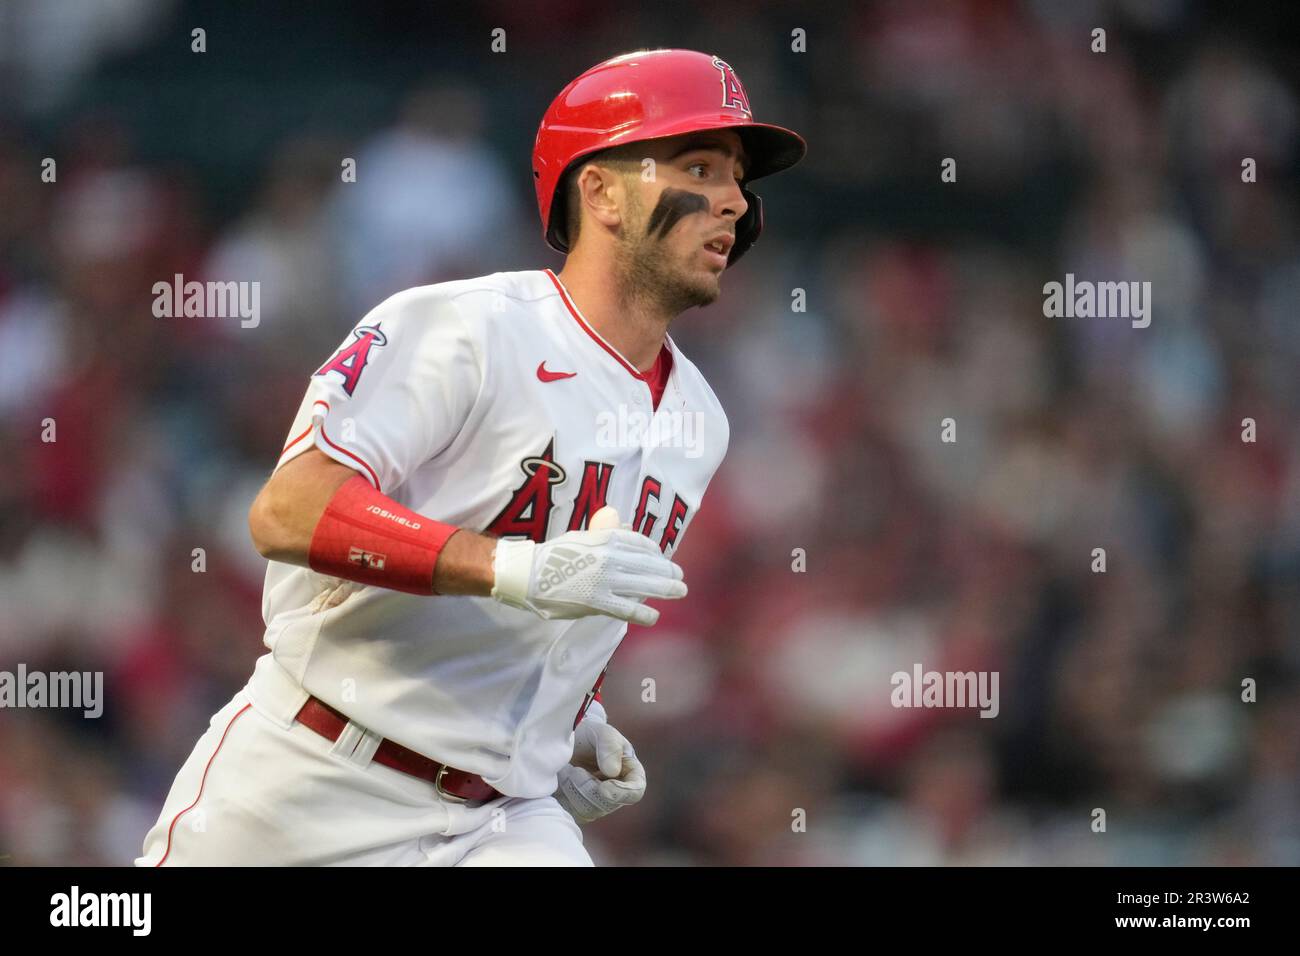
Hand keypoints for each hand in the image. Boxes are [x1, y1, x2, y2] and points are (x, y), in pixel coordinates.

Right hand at [490, 509, 684, 625]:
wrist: (529, 575)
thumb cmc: (555, 555)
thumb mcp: (582, 537)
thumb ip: (605, 532)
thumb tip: (626, 527)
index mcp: (605, 538)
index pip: (640, 544)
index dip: (656, 552)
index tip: (662, 558)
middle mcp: (610, 557)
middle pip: (648, 564)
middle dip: (667, 571)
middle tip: (680, 577)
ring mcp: (605, 580)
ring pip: (644, 584)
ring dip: (665, 589)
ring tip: (679, 591)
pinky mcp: (597, 601)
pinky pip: (627, 608)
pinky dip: (644, 613)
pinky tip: (654, 616)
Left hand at [554, 719, 645, 824]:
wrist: (565, 741)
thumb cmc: (589, 735)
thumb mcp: (602, 732)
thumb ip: (610, 747)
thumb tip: (612, 773)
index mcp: (630, 774)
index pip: (635, 792)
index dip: (621, 793)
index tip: (604, 787)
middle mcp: (616, 793)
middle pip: (608, 805)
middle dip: (589, 788)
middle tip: (575, 770)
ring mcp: (596, 803)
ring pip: (589, 811)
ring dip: (574, 791)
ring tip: (566, 770)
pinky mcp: (577, 809)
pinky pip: (572, 812)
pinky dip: (563, 796)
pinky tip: (559, 779)